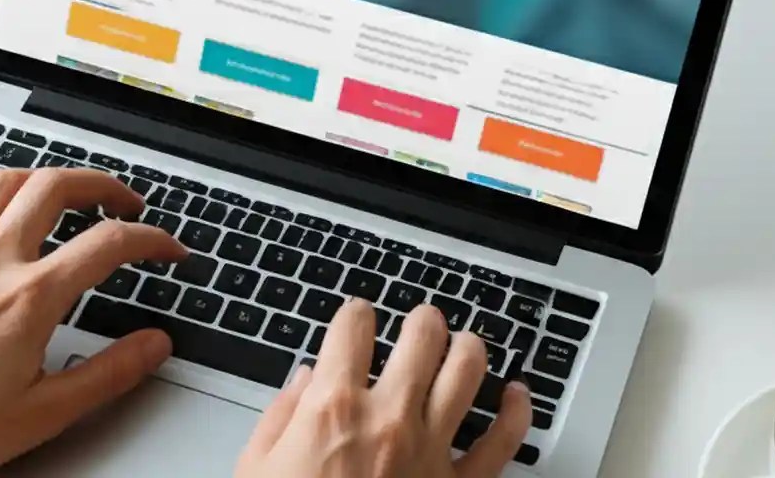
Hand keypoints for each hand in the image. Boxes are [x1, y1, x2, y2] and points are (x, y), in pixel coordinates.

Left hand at [0, 168, 188, 477]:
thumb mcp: (43, 413)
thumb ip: (108, 374)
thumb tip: (153, 347)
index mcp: (29, 299)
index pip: (108, 244)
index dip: (150, 239)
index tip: (167, 249)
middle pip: (56, 187)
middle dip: (101, 185)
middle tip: (124, 202)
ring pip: (4, 182)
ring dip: (45, 176)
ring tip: (67, 190)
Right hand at [236, 300, 531, 477]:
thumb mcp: (257, 468)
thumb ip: (279, 416)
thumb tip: (302, 380)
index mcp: (332, 407)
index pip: (353, 327)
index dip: (355, 313)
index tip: (356, 317)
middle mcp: (388, 418)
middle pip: (421, 336)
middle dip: (421, 321)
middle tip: (420, 323)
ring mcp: (430, 450)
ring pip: (467, 371)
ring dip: (466, 348)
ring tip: (462, 344)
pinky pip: (503, 442)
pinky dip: (517, 412)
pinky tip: (517, 395)